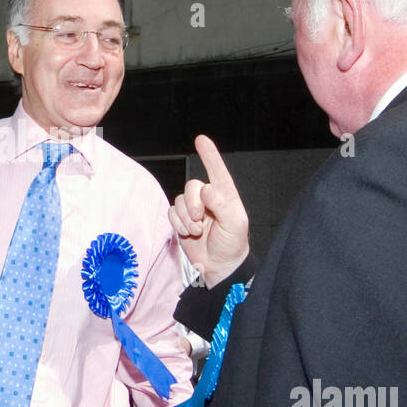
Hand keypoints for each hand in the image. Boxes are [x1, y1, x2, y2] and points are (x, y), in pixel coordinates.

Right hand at [168, 135, 249, 287]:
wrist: (218, 267)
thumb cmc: (232, 245)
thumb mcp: (234, 224)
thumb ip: (222, 204)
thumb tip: (206, 188)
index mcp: (225, 195)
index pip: (217, 171)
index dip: (209, 155)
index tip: (200, 139)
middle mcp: (208, 199)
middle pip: (192, 186)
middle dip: (193, 204)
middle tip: (200, 221)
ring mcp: (193, 209)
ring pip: (180, 200)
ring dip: (186, 218)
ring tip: (197, 232)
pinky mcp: (181, 220)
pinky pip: (172, 212)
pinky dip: (178, 223)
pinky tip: (188, 234)